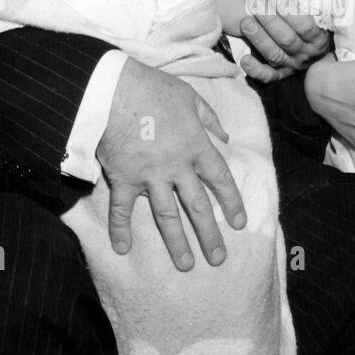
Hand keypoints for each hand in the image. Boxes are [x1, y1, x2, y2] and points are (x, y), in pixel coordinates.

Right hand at [97, 58, 246, 270]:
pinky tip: (122, 248)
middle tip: (218, 259)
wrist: (114, 91)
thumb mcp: (189, 97)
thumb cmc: (153, 89)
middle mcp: (177, 167)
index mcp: (196, 147)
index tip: (239, 223)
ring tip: (185, 265)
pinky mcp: (123, 178)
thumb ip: (209, 118)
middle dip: (209, 235)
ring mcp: (150, 176)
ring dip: (176, 242)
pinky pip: (121, 209)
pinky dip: (120, 229)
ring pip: (166, 216)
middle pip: (197, 206)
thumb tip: (225, 136)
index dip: (231, 202)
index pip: (220, 180)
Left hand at [238, 9, 330, 82]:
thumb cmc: (310, 20)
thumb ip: (306, 2)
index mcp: (319, 38)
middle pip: (287, 39)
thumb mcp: (314, 12)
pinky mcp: (280, 74)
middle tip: (255, 3)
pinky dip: (255, 69)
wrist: (311, 47)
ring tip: (245, 22)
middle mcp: (307, 54)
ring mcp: (293, 66)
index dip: (289, 11)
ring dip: (259, 38)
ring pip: (275, 54)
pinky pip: (267, 76)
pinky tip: (244, 59)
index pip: (305, 25)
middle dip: (269, 20)